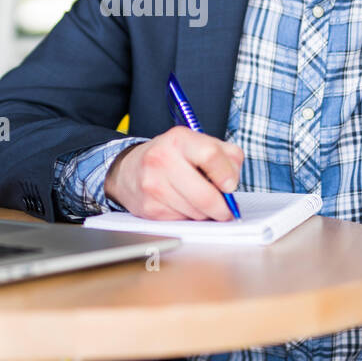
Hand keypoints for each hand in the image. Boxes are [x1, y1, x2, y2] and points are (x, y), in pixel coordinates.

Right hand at [103, 126, 243, 220]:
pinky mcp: (150, 209)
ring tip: (199, 202)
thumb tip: (233, 184)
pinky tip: (183, 206)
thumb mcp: (198, 144)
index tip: (231, 185)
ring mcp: (154, 186)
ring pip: (197, 213)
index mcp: (179, 139)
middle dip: (222, 207)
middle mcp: (162, 160)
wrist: (129, 170)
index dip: (228, 174)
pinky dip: (190, 217)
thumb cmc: (172, 157)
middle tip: (227, 209)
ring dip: (206, 213)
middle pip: (205, 195)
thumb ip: (226, 156)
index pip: (211, 155)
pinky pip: (183, 221)